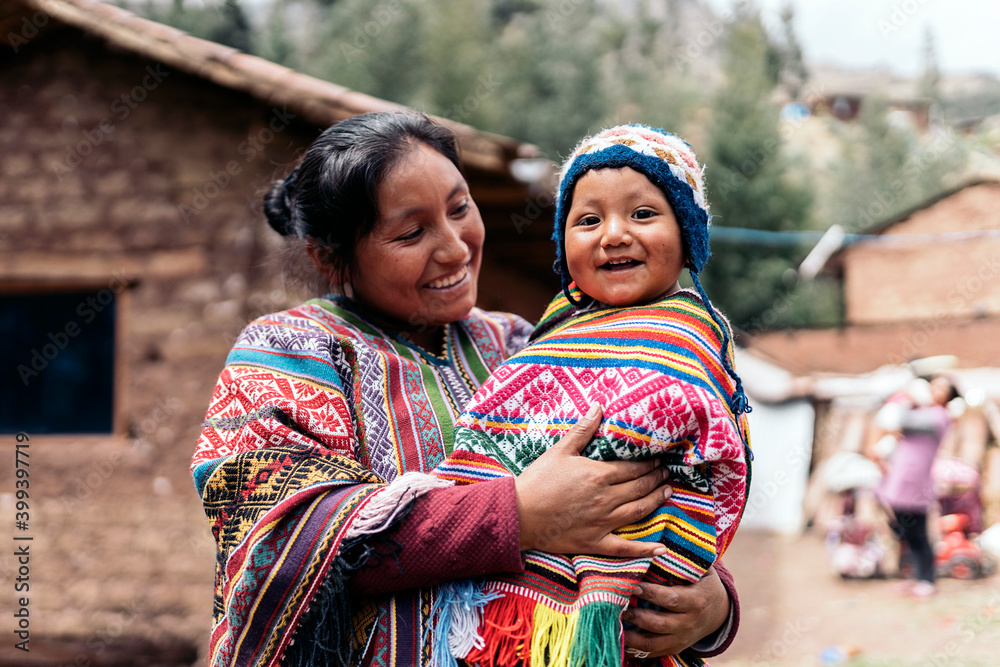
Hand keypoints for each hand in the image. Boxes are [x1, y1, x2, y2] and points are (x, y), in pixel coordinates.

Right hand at [515, 403, 672, 557]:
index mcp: (598, 475)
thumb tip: (598, 406)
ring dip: (657, 501)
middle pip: (640, 488)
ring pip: (639, 512)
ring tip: (668, 493)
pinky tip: (661, 548)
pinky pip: (625, 549)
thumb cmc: (537, 480)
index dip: (649, 464)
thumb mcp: (559, 450)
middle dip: (656, 479)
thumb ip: (583, 430)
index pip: (634, 469)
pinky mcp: (594, 542)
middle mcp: (606, 499)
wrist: (518, 514)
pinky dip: (645, 549)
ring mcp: (602, 522)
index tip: (658, 459)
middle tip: (667, 474)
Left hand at [622, 566, 728, 657]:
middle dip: (636, 615)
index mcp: (696, 601)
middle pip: (659, 623)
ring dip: (631, 636)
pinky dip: (635, 648)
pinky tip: (619, 639)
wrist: (718, 612)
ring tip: (612, 623)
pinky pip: (652, 652)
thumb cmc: (704, 583)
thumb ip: (687, 560)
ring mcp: (681, 639)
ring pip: (653, 643)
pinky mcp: (674, 648)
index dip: (651, 593)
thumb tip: (664, 543)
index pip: (671, 599)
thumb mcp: (703, 570)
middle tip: (615, 603)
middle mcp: (689, 623)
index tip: (632, 585)